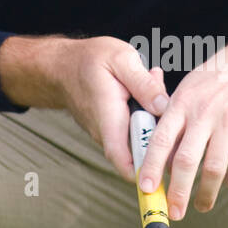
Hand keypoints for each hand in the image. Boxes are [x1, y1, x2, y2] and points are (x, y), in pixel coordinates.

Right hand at [0, 34, 167, 181]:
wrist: (62, 64)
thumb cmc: (89, 59)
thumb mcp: (122, 59)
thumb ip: (144, 84)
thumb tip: (164, 107)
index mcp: (108, 118)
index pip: (123, 159)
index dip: (145, 168)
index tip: (165, 163)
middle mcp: (105, 132)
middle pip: (141, 146)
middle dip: (160, 122)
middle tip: (160, 88)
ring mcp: (107, 133)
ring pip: (139, 134)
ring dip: (152, 112)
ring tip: (151, 80)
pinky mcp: (110, 129)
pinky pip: (133, 127)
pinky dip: (144, 109)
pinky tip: (144, 85)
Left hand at [136, 28, 227, 219]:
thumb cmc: (222, 75)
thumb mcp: (191, 87)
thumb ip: (175, 119)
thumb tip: (162, 159)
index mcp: (184, 101)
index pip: (161, 139)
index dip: (150, 167)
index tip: (144, 188)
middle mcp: (205, 112)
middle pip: (185, 162)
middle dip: (176, 192)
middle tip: (173, 212)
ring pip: (214, 170)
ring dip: (205, 194)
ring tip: (201, 205)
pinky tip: (227, 183)